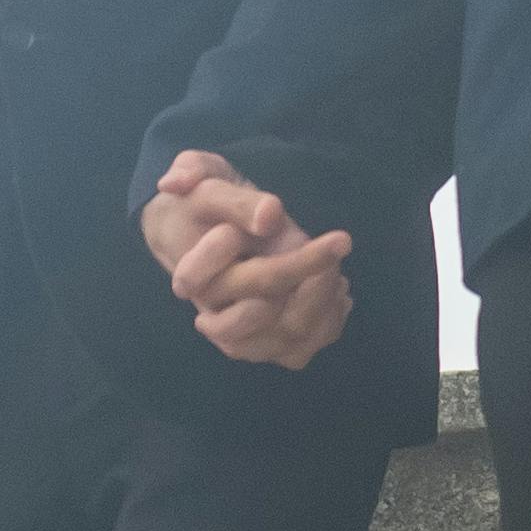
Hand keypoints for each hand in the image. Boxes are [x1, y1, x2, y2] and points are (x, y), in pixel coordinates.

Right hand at [143, 149, 356, 368]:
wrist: (203, 238)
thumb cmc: (204, 204)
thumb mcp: (204, 177)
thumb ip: (215, 184)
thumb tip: (268, 213)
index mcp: (189, 273)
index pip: (206, 276)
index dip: (245, 245)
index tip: (275, 208)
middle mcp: (211, 311)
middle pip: (259, 305)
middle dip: (305, 269)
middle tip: (340, 240)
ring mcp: (237, 335)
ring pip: (284, 335)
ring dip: (322, 300)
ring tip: (339, 268)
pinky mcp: (262, 347)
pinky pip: (298, 352)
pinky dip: (328, 324)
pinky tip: (339, 292)